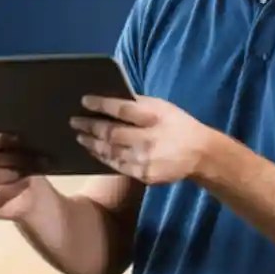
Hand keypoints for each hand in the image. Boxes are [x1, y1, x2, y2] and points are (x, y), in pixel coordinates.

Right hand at [0, 133, 43, 220]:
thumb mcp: (12, 151)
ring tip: (25, 170)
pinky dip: (14, 186)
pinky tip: (24, 183)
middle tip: (26, 157)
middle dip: (9, 157)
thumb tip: (16, 136)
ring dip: (11, 172)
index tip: (16, 139)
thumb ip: (7, 143)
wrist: (28, 195)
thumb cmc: (17, 167)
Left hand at [71, 95, 211, 184]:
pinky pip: (118, 165)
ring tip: (80, 136)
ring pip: (111, 152)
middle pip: (112, 133)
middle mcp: (148, 140)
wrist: (200, 155)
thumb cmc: (178, 125)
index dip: (101, 105)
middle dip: (90, 126)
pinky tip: (95, 151)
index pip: (122, 109)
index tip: (84, 100)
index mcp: (154, 118)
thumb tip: (113, 98)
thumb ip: (139, 103)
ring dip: (92, 144)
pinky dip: (104, 157)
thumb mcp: (163, 107)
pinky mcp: (143, 175)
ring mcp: (144, 160)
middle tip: (74, 121)